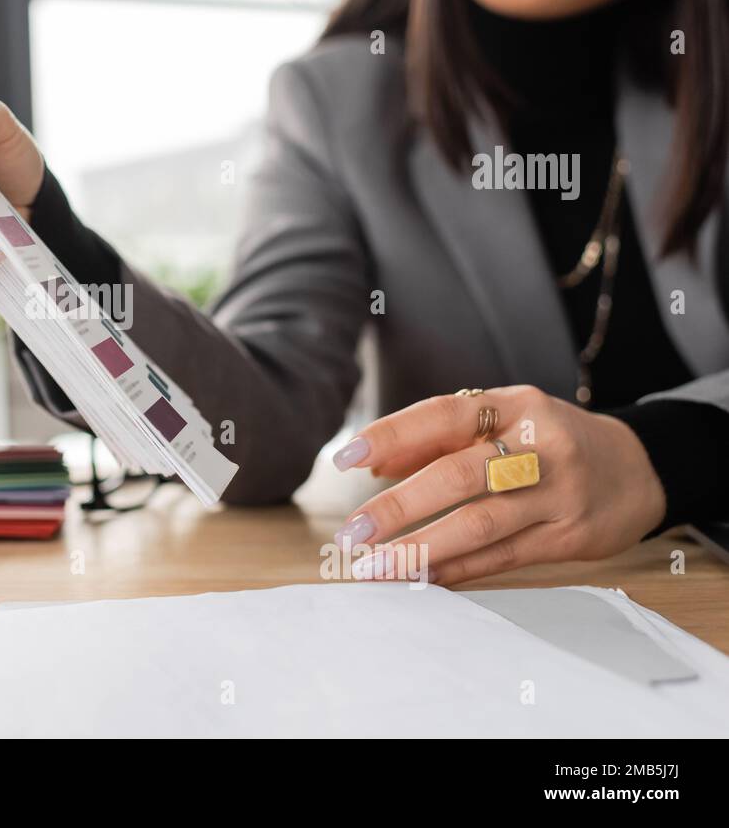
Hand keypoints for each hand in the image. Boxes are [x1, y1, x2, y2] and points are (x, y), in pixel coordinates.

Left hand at [330, 385, 666, 585]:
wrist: (639, 468)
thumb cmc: (546, 442)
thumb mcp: (501, 421)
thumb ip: (435, 439)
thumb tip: (370, 465)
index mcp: (514, 405)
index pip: (442, 414)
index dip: (391, 435)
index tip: (344, 458)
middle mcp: (538, 445)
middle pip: (458, 475)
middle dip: (399, 507)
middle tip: (353, 532)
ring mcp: (557, 493)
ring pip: (479, 524)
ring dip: (421, 549)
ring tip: (375, 567)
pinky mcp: (569, 536)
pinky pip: (502, 557)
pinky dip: (457, 570)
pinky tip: (420, 579)